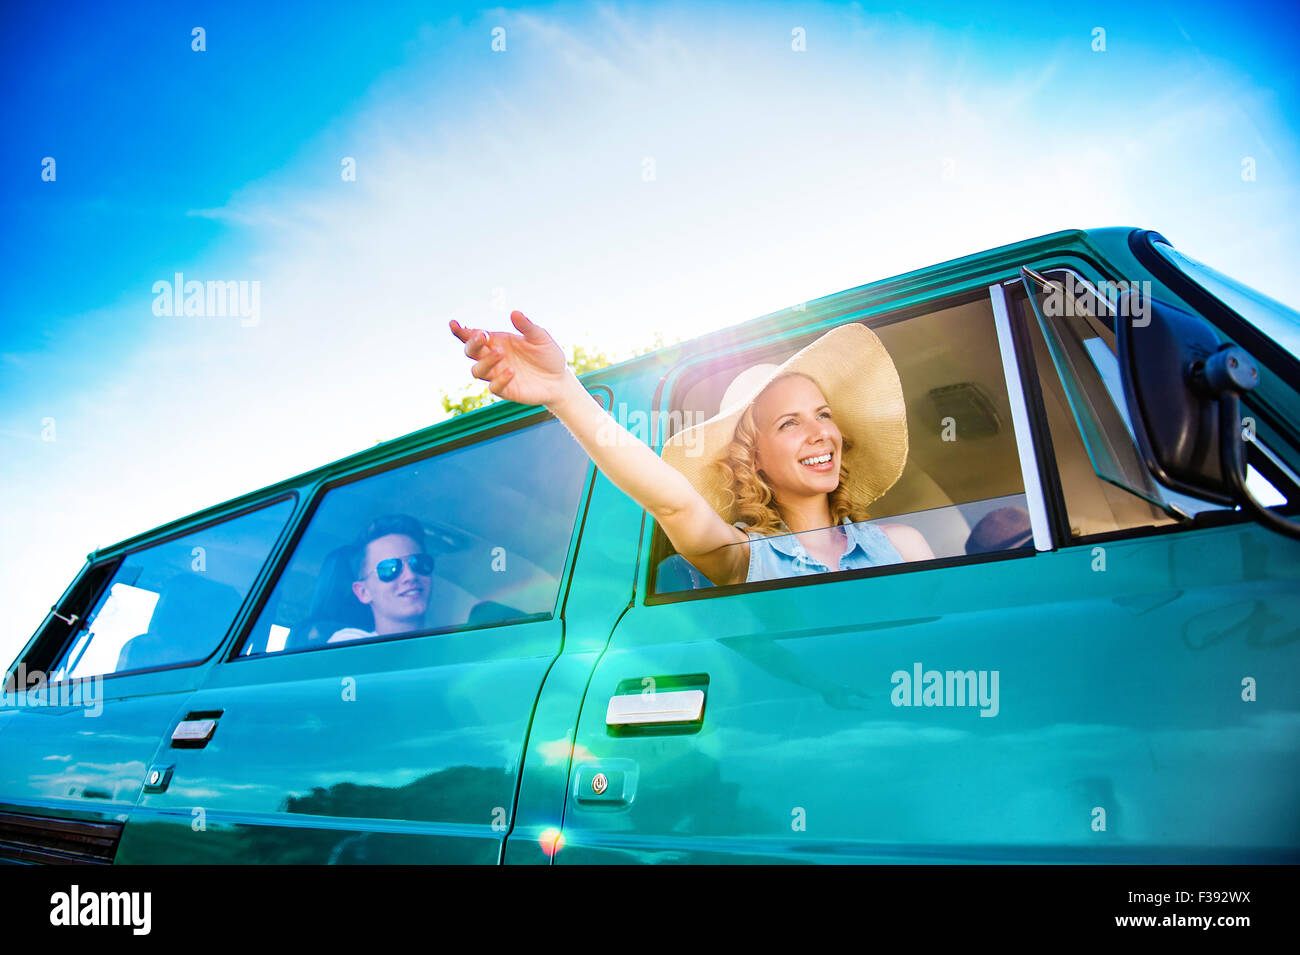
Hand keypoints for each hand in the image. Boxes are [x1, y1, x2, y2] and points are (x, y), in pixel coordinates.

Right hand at [449, 310, 570, 407]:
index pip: (473, 336)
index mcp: (498, 341)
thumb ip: (527, 326)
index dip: (461, 331)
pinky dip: (499, 379)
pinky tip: (512, 371)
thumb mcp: (540, 338)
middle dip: (472, 344)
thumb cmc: (548, 356)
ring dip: (485, 361)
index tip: (454, 324)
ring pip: (477, 370)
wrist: (560, 380)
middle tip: (483, 336)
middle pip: (470, 352)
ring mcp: (497, 375)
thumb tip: (514, 313)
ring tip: (501, 352)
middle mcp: (493, 358)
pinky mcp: (506, 390)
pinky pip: (494, 387)